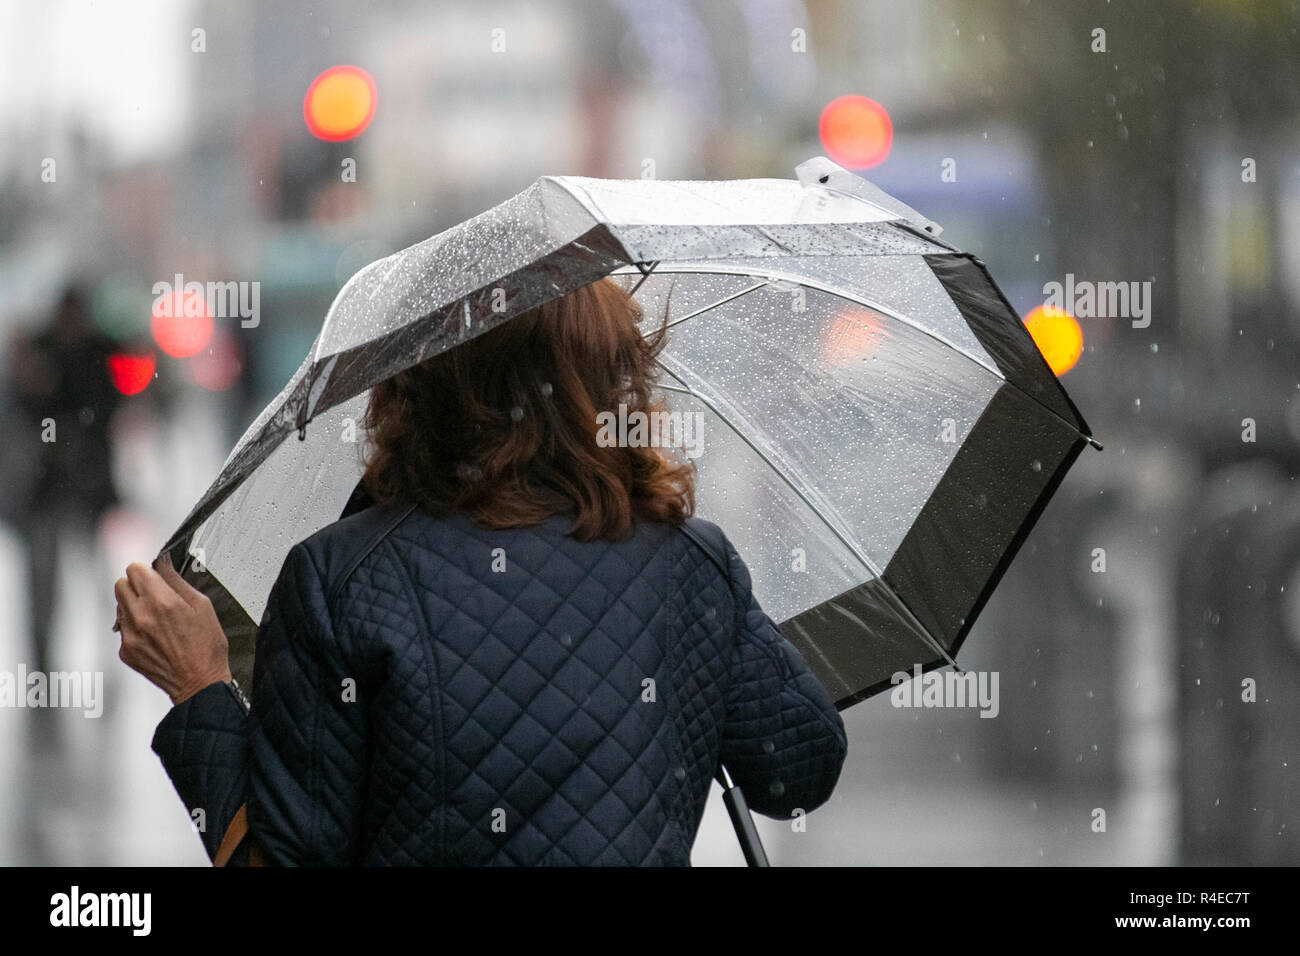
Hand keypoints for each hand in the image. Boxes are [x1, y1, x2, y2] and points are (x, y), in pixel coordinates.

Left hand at [115, 555, 231, 705]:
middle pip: (120, 584)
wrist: (199, 683)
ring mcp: (129, 635)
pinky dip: (134, 628)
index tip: (154, 577)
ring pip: (119, 606)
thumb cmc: (206, 648)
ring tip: (156, 618)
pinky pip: (122, 628)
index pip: (134, 569)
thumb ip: (178, 581)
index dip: (147, 571)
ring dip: (133, 606)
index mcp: (162, 602)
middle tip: (153, 595)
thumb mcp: (203, 606)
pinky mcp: (125, 651)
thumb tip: (164, 565)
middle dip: (136, 586)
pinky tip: (154, 636)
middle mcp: (141, 617)